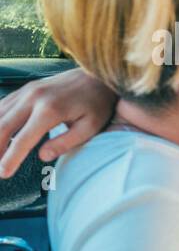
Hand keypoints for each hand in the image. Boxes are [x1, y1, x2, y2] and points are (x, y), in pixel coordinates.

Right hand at [0, 68, 117, 177]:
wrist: (97, 77)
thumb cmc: (97, 105)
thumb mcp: (90, 127)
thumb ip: (66, 142)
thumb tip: (43, 157)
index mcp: (50, 110)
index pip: (23, 139)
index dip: (11, 158)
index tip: (3, 173)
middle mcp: (33, 98)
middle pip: (3, 126)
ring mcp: (27, 90)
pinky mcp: (25, 88)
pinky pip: (3, 105)